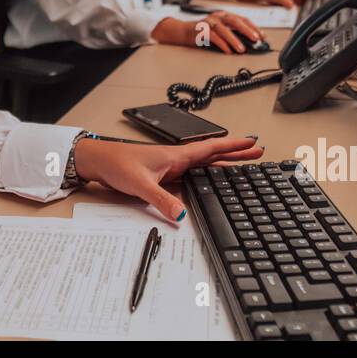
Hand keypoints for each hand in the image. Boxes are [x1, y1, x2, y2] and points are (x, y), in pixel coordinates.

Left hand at [73, 135, 264, 220]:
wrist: (98, 162)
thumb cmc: (116, 164)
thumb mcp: (141, 184)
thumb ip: (162, 200)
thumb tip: (182, 215)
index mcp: (176, 155)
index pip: (211, 148)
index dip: (233, 145)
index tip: (252, 142)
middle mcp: (177, 159)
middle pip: (213, 155)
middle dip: (236, 153)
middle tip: (258, 152)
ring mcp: (172, 167)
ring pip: (205, 164)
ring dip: (224, 162)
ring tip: (243, 164)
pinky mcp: (165, 175)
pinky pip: (193, 174)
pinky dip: (207, 174)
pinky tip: (212, 179)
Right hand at [193, 10, 262, 53]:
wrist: (184, 32)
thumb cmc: (205, 33)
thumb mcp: (221, 31)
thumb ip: (233, 33)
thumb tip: (249, 43)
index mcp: (225, 15)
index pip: (242, 19)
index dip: (253, 27)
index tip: (262, 36)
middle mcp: (218, 17)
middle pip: (235, 21)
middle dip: (247, 30)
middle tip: (256, 39)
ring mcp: (209, 22)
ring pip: (224, 30)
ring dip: (234, 40)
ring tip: (242, 49)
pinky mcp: (201, 31)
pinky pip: (213, 37)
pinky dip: (222, 44)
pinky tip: (228, 51)